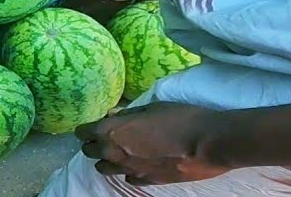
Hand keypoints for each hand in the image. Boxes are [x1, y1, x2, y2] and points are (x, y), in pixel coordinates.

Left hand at [76, 103, 232, 185]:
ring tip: (120, 152)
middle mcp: (115, 153)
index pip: (82, 133)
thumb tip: (113, 115)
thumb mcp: (150, 107)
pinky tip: (139, 164)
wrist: (208, 143)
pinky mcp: (147, 182)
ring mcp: (130, 170)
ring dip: (107, 159)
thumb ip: (127, 115)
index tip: (92, 125)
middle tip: (105, 137)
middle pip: (89, 152)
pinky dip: (129, 172)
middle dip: (93, 144)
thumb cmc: (180, 118)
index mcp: (111, 131)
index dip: (85, 128)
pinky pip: (128, 178)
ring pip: (104, 168)